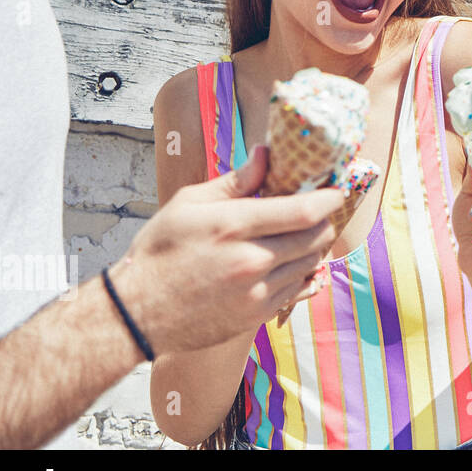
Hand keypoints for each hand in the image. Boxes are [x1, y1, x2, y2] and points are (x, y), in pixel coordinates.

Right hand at [109, 145, 343, 353]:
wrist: (136, 314)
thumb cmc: (160, 252)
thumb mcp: (188, 204)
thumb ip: (234, 181)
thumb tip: (265, 154)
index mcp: (234, 226)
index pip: (304, 210)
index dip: (329, 198)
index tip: (335, 190)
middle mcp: (252, 260)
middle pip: (316, 237)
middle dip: (323, 221)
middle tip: (317, 212)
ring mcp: (257, 292)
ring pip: (311, 264)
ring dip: (313, 247)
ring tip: (299, 236)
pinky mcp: (257, 316)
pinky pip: (298, 291)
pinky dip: (302, 274)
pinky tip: (290, 264)